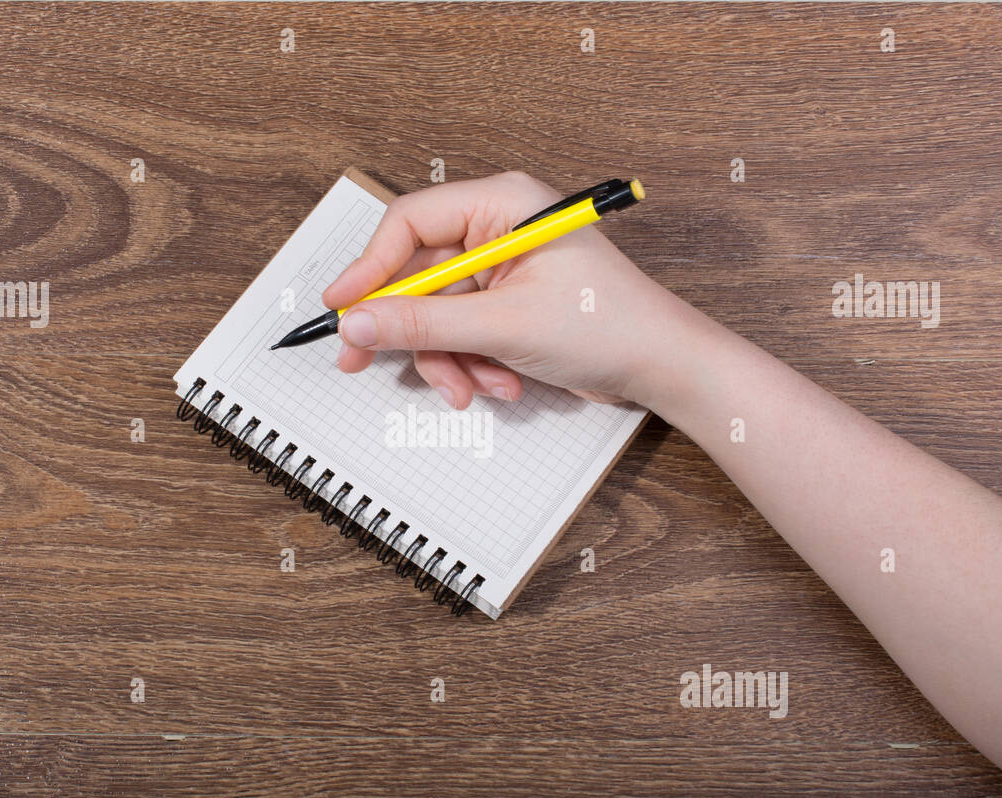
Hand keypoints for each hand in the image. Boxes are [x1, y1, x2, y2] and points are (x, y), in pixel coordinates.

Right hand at [323, 171, 685, 409]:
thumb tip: (358, 323)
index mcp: (502, 205)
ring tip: (472, 388)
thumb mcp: (502, 325)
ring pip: (437, 313)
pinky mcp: (509, 304)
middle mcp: (499, 229)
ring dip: (447, 358)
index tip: (341, 309)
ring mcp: (504, 269)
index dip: (368, 268)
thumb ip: (423, 322)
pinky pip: (462, 331)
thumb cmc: (607, 326)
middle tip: (360, 363)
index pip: (410, 223)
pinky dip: (471, 363)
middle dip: (409, 331)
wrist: (661, 367)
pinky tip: (499, 384)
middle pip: (418, 275)